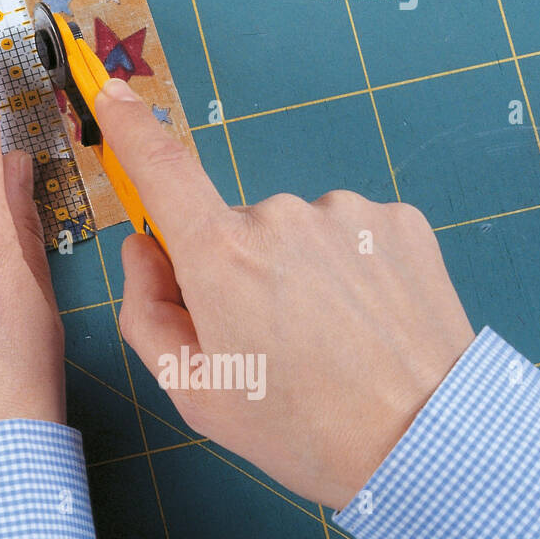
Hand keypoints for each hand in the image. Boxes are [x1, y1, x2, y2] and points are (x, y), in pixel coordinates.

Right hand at [94, 79, 475, 509]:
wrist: (427, 445)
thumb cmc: (300, 430)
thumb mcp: (193, 391)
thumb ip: (145, 310)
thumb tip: (143, 246)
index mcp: (221, 257)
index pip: (160, 169)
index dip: (129, 127)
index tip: (112, 92)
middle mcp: (279, 216)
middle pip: (233, 226)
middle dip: (237, 267)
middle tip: (271, 338)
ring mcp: (344, 213)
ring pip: (295, 231)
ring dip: (299, 269)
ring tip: (330, 338)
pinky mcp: (398, 221)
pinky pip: (347, 233)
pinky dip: (347, 267)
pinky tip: (365, 319)